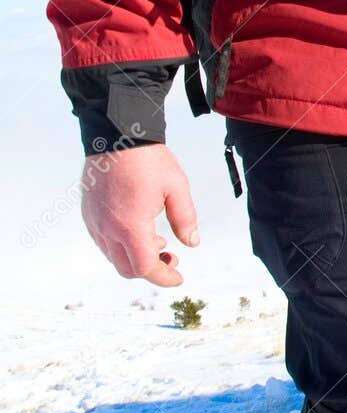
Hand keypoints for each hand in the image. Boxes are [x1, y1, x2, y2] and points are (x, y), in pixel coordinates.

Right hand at [81, 144, 199, 286]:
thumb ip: (185, 219)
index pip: (145, 268)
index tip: (178, 277)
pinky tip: (138, 229)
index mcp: (130, 226)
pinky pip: (103, 241)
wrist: (116, 134)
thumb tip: (191, 243)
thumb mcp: (176, 188)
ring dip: (135, 257)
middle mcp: (107, 229)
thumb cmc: (148, 159)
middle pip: (127, 269)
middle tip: (171, 258)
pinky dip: (121, 245)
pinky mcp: (88, 213)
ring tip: (157, 241)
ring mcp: (94, 221)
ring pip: (113, 257)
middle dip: (151, 270)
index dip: (164, 278)